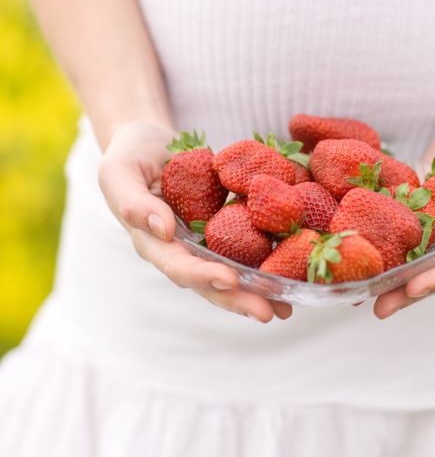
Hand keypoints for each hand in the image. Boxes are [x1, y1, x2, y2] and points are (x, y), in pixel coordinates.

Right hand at [98, 121, 291, 322]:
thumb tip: (163, 229)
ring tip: (286, 308)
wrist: (148, 143)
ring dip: (258, 293)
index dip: (202, 276)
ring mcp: (204, 245)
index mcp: (153, 243)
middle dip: (239, 300)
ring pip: (232, 276)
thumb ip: (133, 202)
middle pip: (209, 284)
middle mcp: (181, 252)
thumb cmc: (130, 156)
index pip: (178, 266)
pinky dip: (268, 263)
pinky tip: (294, 274)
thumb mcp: (118, 173)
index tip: (229, 281)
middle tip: (269, 313)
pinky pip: (246, 250)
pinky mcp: (224, 230)